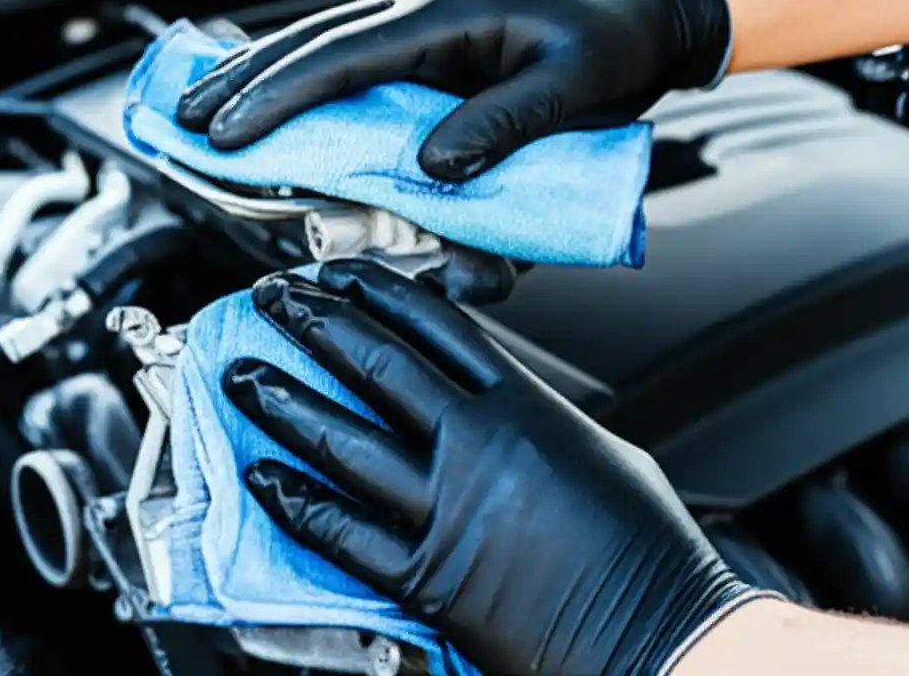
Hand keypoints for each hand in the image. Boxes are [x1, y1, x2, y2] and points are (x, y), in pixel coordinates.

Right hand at [178, 0, 731, 180]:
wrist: (651, 2)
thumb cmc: (617, 37)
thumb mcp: (570, 85)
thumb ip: (499, 126)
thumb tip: (430, 168)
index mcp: (448, 12)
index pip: (342, 58)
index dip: (279, 98)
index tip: (228, 133)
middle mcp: (424, 11)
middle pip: (313, 45)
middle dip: (246, 84)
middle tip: (187, 121)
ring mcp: (428, 24)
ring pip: (327, 48)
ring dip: (267, 77)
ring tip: (211, 105)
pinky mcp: (439, 45)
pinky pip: (362, 62)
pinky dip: (315, 80)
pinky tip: (284, 93)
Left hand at [225, 260, 758, 674]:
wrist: (664, 634)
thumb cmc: (648, 549)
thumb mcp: (600, 451)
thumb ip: (535, 419)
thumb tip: (495, 404)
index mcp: (528, 407)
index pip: (437, 328)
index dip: (377, 292)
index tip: (337, 275)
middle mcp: (481, 447)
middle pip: (379, 365)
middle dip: (316, 324)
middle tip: (273, 299)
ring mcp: (450, 510)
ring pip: (346, 440)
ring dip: (286, 401)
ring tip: (244, 375)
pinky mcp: (430, 578)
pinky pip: (345, 532)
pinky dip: (298, 502)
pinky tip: (263, 477)